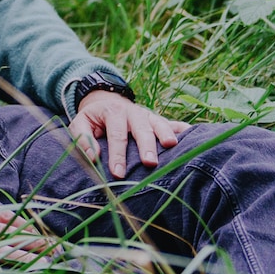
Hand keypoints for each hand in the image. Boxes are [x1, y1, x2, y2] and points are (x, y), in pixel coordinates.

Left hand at [68, 90, 189, 179]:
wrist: (107, 100)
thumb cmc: (94, 119)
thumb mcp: (80, 122)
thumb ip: (83, 138)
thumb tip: (94, 157)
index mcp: (112, 112)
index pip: (116, 135)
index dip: (117, 154)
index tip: (118, 173)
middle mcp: (133, 112)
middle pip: (141, 129)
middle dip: (146, 146)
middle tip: (150, 163)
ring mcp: (148, 115)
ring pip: (159, 123)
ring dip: (166, 134)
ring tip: (172, 146)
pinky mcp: (158, 120)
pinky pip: (174, 123)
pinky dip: (183, 129)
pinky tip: (194, 135)